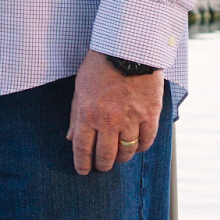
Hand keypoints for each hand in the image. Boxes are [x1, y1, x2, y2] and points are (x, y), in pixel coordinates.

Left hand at [67, 50, 164, 175]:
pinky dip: (140, 147)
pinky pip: (146, 141)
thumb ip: (75, 115)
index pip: (82, 148)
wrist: (128, 48)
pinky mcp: (150, 115)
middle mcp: (108, 120)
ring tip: (119, 157)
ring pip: (127, 151)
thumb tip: (70, 137)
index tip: (83, 171)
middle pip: (106, 155)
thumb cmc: (100, 65)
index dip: (82, 164)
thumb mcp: (80, 88)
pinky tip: (136, 146)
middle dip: (102, 165)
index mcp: (87, 113)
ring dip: (122, 158)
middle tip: (102, 167)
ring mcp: (131, 119)